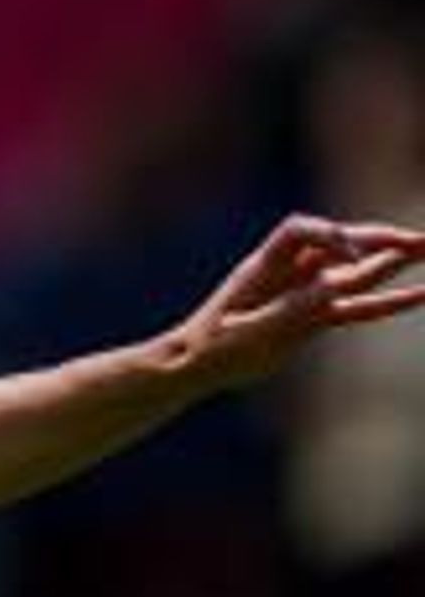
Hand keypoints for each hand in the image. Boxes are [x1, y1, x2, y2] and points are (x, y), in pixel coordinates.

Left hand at [181, 215, 424, 390]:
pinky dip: (390, 301)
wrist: (194, 364)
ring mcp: (305, 293)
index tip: (351, 257)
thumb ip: (291, 310)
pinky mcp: (315, 317)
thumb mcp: (247, 333)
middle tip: (417, 241)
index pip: (300, 231)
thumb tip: (332, 288)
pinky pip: (358, 306)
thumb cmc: (209, 348)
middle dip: (379, 240)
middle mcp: (289, 273)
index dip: (330, 235)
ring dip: (394, 260)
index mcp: (264, 267)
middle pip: (340, 244)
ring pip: (357, 272)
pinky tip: (423, 293)